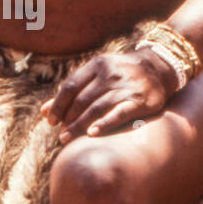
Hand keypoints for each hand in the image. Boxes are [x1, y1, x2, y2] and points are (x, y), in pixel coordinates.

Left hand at [39, 49, 177, 142]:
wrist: (159, 67)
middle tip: (60, 134)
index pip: (70, 86)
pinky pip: (119, 113)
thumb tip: (43, 112)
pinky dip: (105, 123)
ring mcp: (126, 87)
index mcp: (97, 65)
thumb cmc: (120, 75)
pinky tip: (92, 134)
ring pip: (97, 107)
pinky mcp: (141, 100)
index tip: (51, 121)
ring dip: (80, 125)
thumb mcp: (96, 75)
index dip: (58, 104)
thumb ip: (72, 92)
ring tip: (67, 138)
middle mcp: (111, 74)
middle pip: (82, 99)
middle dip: (68, 118)